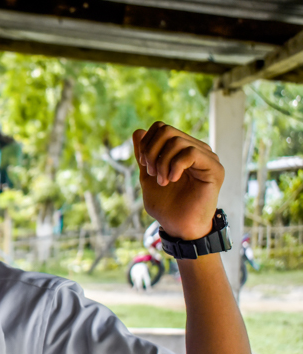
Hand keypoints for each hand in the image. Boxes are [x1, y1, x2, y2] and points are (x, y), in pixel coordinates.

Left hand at [133, 122, 223, 239]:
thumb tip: (138, 131)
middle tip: (152, 173)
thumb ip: (143, 155)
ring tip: (163, 181)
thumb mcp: (148, 176)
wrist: (179, 226)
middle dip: (152, 152)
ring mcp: (207, 157)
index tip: (144, 165)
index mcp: (181, 150)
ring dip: (162, 162)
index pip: (160, 127)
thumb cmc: (166, 206)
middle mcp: (196, 149)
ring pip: (177, 141)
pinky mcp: (214, 168)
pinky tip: (172, 179)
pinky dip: (175, 165)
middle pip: (166, 130)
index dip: (146, 143)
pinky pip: (191, 152)